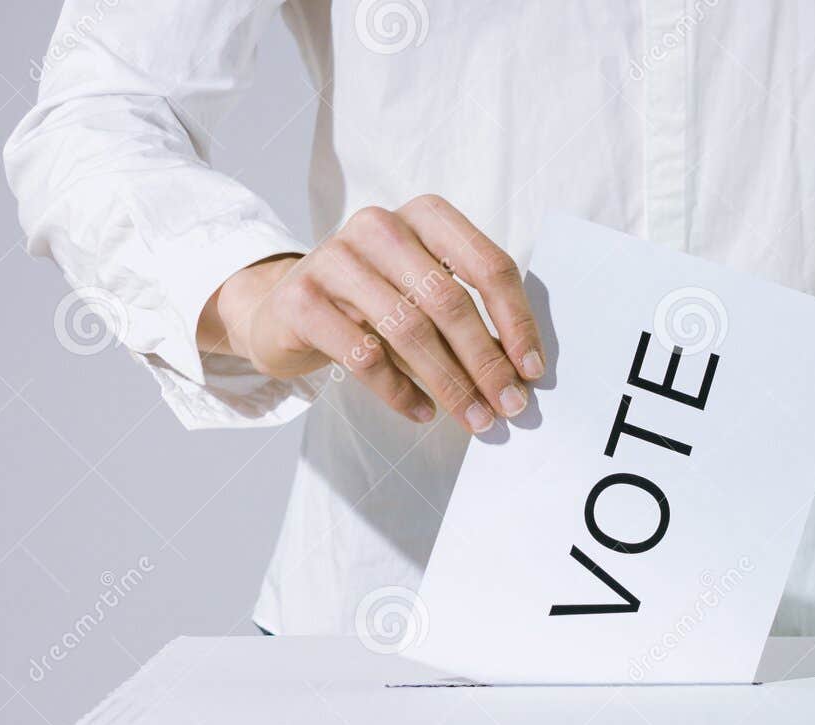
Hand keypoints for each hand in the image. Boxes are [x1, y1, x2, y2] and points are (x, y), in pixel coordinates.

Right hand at [197, 195, 544, 433]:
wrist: (283, 308)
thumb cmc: (370, 303)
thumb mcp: (422, 295)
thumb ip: (467, 320)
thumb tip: (517, 372)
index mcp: (422, 216)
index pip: (487, 264)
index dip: (515, 320)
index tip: (531, 370)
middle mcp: (378, 226)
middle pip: (449, 300)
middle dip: (485, 361)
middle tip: (508, 405)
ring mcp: (334, 259)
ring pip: (408, 329)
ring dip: (449, 383)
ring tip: (473, 418)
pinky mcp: (301, 300)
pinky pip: (363, 356)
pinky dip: (399, 392)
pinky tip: (422, 411)